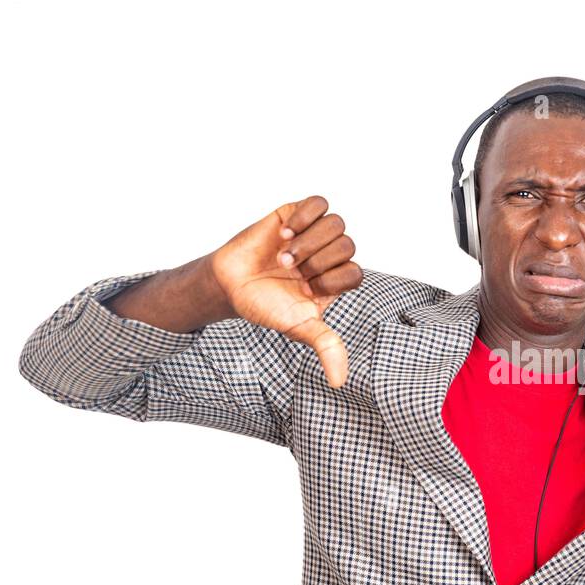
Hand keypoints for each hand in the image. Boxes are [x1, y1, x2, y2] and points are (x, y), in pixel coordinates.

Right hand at [208, 195, 361, 387]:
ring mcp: (313, 234)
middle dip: (317, 261)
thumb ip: (325, 346)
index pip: (355, 272)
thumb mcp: (298, 328)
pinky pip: (318, 204)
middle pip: (348, 245)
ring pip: (336, 224)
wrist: (229, 285)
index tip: (305, 289)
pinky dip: (304, 217)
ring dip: (309, 241)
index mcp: (336, 281)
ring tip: (284, 255)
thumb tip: (339, 381)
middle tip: (290, 272)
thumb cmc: (265, 306)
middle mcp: (329, 256)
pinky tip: (284, 232)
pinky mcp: (295, 214)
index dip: (332, 280)